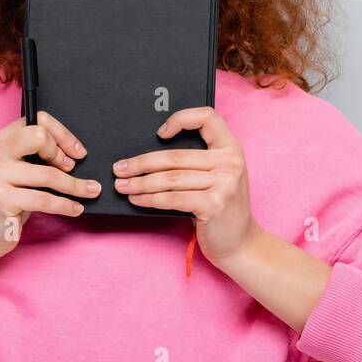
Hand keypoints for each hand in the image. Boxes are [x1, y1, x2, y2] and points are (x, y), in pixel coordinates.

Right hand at [0, 111, 101, 252]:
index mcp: (1, 139)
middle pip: (39, 137)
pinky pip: (44, 199)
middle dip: (62, 152)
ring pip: (48, 174)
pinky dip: (65, 204)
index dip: (63, 134)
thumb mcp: (19, 169)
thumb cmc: (10, 196)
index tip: (78, 152)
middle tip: (73, 168)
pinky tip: (76, 208)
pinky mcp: (1, 199)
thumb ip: (38, 154)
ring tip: (91, 191)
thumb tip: (76, 153)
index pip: (37, 120)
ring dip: (76, 185)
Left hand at [112, 106, 260, 269]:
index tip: (158, 133)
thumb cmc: (221, 209)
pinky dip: (150, 199)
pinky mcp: (214, 204)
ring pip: (170, 178)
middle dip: (141, 163)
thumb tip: (149, 157)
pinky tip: (137, 200)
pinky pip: (173, 198)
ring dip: (140, 183)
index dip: (181, 119)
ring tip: (122, 186)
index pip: (207, 117)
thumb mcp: (218, 178)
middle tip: (120, 168)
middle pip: (176, 156)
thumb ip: (198, 162)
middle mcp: (231, 162)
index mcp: (231, 149)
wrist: (241, 244)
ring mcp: (225, 183)